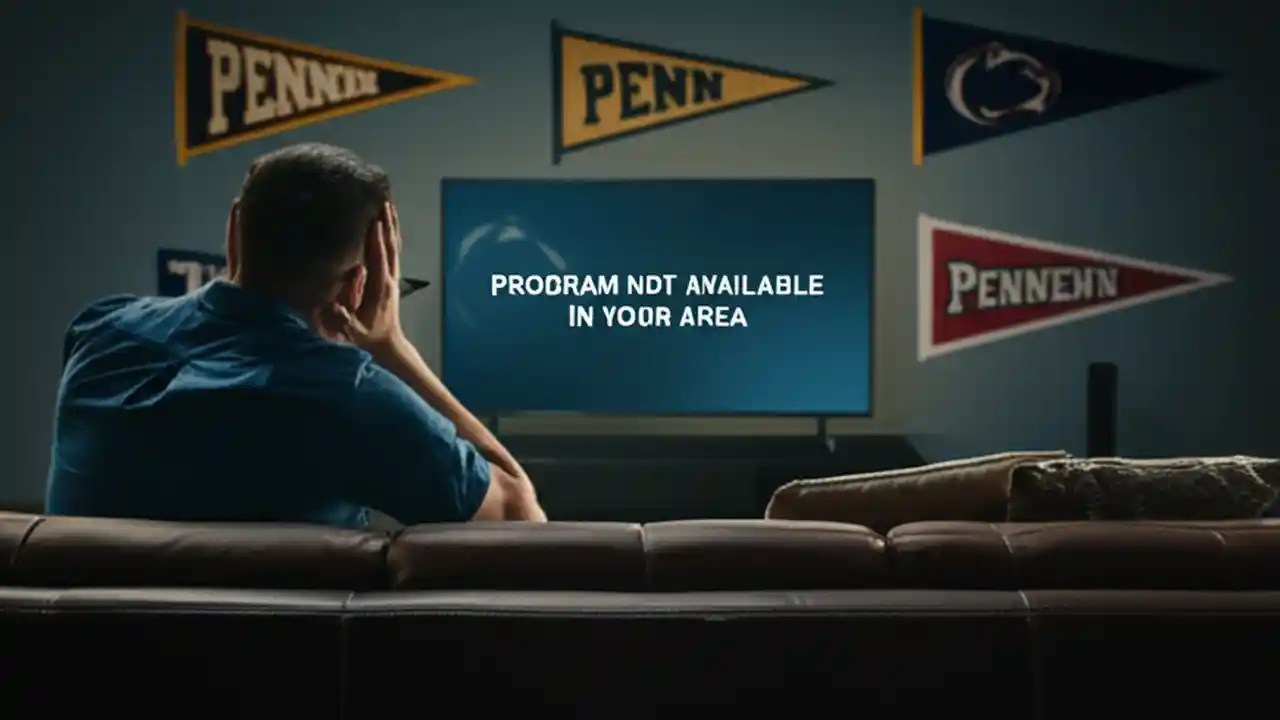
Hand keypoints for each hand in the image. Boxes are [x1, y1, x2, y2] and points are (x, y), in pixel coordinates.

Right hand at [333, 202, 404, 353]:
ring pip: (395, 248)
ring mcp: (393, 278)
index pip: (379, 261)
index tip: (376, 223)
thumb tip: (335, 306)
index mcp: (380, 289)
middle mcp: (390, 280)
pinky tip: (388, 225)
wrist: (388, 341)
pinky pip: (393, 253)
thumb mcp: (355, 331)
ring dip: (392, 227)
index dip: (377, 242)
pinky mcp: (393, 278)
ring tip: (389, 207)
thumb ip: (345, 320)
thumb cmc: (368, 335)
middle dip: (388, 226)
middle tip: (385, 205)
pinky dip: (392, 237)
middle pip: (391, 248)